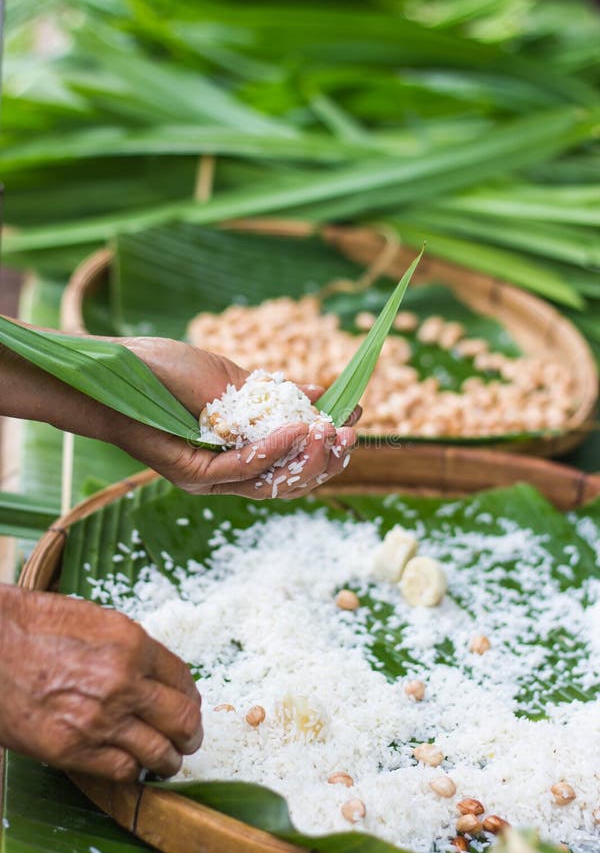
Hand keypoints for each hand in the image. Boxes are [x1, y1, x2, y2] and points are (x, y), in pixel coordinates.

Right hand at [0, 584, 202, 780]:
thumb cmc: (35, 626)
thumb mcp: (97, 621)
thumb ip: (130, 649)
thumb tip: (153, 672)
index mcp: (133, 645)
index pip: (183, 679)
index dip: (190, 698)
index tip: (188, 706)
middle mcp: (124, 683)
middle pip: (181, 719)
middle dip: (190, 734)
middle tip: (189, 740)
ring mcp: (100, 719)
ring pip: (158, 752)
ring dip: (169, 760)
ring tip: (168, 762)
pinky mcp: (72, 749)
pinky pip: (122, 770)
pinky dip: (133, 772)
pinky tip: (132, 767)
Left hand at [112, 337, 359, 499]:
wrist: (116, 371)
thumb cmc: (166, 372)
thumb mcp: (231, 381)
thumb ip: (274, 395)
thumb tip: (322, 394)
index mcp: (241, 451)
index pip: (295, 459)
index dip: (329, 443)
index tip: (357, 415)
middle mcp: (228, 472)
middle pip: (291, 480)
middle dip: (327, 459)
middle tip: (350, 434)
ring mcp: (210, 477)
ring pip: (273, 482)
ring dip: (308, 458)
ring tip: (331, 431)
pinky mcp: (193, 474)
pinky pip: (244, 469)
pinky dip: (275, 451)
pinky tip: (299, 429)